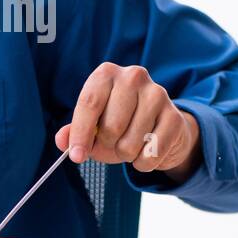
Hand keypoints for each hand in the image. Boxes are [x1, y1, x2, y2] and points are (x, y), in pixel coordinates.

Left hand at [55, 63, 201, 181]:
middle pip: (110, 126)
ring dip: (126, 155)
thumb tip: (62, 141)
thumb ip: (74, 132)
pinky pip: (151, 154)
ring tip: (129, 146)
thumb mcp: (93, 126)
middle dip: (107, 146)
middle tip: (112, 144)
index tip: (76, 156)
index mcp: (107, 74)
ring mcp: (157, 94)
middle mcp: (133, 76)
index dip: (80, 133)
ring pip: (130, 143)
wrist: (161, 127)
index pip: (89, 103)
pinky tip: (146, 151)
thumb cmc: (121, 124)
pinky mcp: (175, 117)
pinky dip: (143, 163)